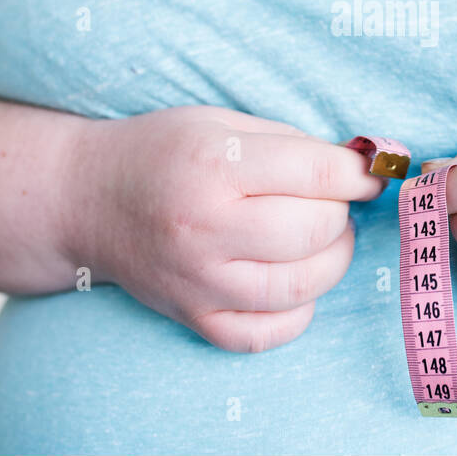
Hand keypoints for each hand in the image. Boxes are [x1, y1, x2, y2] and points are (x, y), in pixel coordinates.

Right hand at [70, 106, 385, 351]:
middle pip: (315, 230)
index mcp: (214, 164)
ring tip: (319, 237)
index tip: (371, 171)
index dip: (359, 173)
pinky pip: (267, 333)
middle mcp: (205, 227)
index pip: (318, 173)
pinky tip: (293, 281)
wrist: (85, 199)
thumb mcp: (222, 122)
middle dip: (341, 212)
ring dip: (331, 260)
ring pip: (301, 286)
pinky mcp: (193, 316)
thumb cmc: (162, 151)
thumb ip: (294, 142)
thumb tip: (364, 166)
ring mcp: (198, 280)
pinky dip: (297, 311)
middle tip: (330, 200)